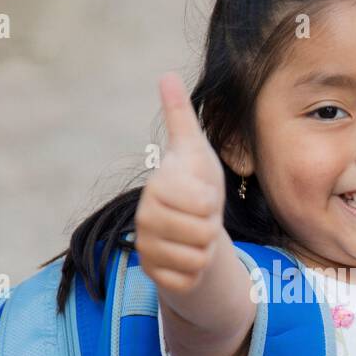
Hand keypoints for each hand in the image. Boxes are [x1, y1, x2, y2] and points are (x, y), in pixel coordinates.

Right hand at [135, 72, 227, 294]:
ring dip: (206, 250)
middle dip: (210, 228)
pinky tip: (189, 259)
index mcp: (155, 189)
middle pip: (202, 233)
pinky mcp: (157, 278)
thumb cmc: (195, 184)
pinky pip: (191, 279)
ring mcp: (148, 251)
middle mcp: (144, 221)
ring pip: (198, 259)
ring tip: (195, 236)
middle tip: (200, 219)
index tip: (201, 196)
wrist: (194, 229)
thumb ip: (180, 116)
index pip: (204, 204)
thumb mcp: (194, 150)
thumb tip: (166, 75)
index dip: (212, 202)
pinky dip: (199, 272)